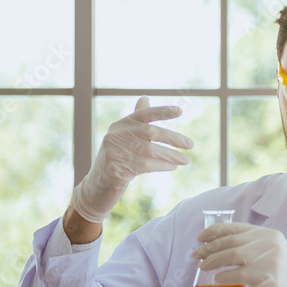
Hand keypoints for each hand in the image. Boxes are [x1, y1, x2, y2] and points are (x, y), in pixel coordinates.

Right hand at [71, 97, 192, 223]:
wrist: (96, 188)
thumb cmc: (116, 161)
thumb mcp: (123, 140)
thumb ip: (136, 122)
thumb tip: (145, 98)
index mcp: (120, 125)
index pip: (143, 114)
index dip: (161, 111)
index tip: (179, 111)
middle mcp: (115, 135)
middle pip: (150, 132)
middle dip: (172, 138)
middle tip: (190, 145)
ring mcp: (114, 152)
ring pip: (150, 150)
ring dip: (171, 155)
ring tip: (185, 160)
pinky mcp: (115, 168)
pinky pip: (145, 165)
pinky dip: (161, 166)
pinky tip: (171, 167)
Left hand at [193, 223, 286, 286]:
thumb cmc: (286, 281)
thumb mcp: (272, 256)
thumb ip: (253, 249)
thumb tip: (220, 250)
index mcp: (269, 234)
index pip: (236, 227)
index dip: (215, 231)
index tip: (200, 238)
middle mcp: (270, 242)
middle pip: (232, 241)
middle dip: (210, 247)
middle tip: (196, 255)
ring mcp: (270, 258)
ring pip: (232, 254)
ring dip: (213, 260)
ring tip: (202, 266)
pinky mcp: (268, 275)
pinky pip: (239, 274)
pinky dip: (225, 276)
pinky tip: (217, 280)